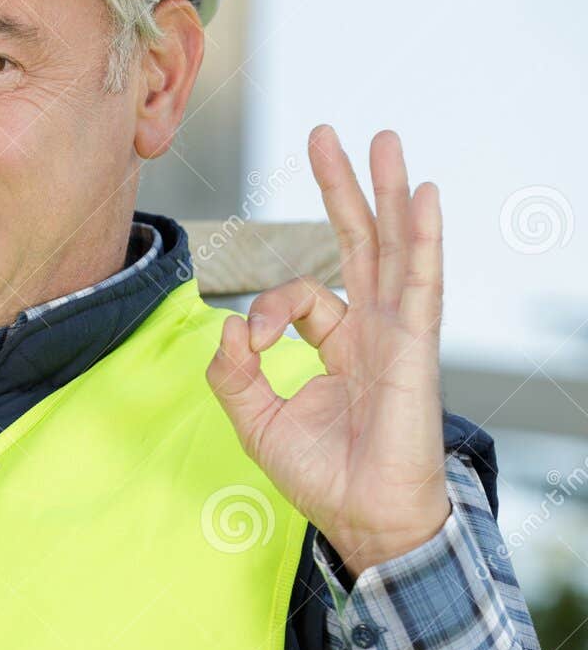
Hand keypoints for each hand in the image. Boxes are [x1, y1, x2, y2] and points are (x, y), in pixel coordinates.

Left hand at [206, 126, 450, 577]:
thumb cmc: (320, 474)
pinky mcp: (415, 347)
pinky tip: (423, 194)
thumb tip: (226, 325)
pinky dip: (421, 237)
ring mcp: (399, 333)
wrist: (362, 516)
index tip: (251, 343)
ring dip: (388, 191)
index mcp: (340, 343)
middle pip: (359, 242)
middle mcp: (373, 329)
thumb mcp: (254, 418)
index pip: (303, 296)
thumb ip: (231, 372)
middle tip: (330, 133)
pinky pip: (420, 281)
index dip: (268, 309)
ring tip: (384, 139)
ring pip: (392, 247)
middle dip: (344, 187)